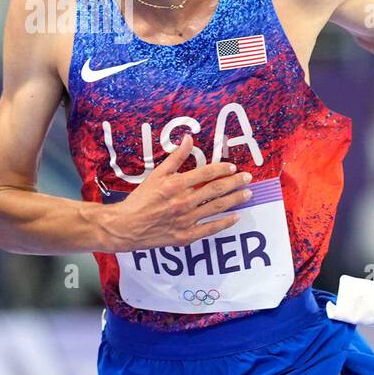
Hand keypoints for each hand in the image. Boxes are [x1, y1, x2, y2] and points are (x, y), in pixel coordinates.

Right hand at [100, 134, 251, 251]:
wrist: (125, 226)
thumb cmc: (140, 199)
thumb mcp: (156, 175)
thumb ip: (175, 158)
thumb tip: (188, 138)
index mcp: (175, 185)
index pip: (205, 174)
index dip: (222, 169)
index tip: (233, 167)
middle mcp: (183, 202)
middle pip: (216, 190)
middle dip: (235, 183)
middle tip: (248, 178)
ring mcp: (186, 220)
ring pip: (216, 208)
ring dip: (234, 200)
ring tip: (247, 194)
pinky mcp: (186, 236)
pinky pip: (210, 229)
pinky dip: (225, 222)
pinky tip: (236, 216)